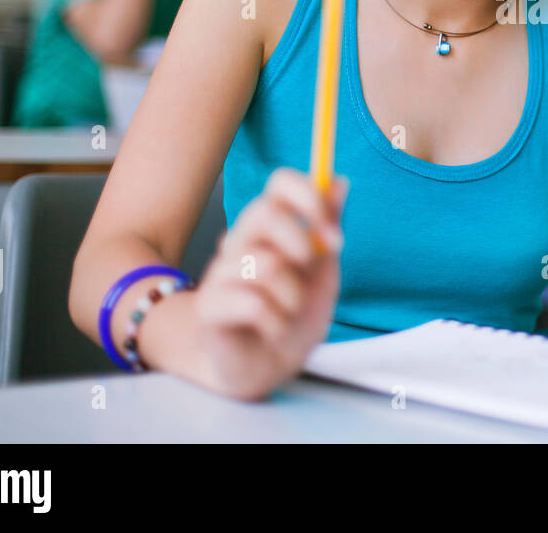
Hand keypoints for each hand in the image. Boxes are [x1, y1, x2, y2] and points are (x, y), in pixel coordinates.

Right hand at [193, 168, 345, 399]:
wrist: (265, 368)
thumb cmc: (292, 315)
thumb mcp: (322, 270)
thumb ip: (327, 227)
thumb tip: (338, 180)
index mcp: (271, 228)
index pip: (281, 183)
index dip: (310, 197)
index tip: (334, 233)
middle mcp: (241, 242)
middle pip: (264, 212)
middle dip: (300, 242)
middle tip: (310, 270)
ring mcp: (221, 272)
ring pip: (266, 265)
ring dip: (293, 297)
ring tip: (288, 312)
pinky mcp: (209, 307)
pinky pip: (253, 304)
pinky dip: (276, 323)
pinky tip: (272, 330)